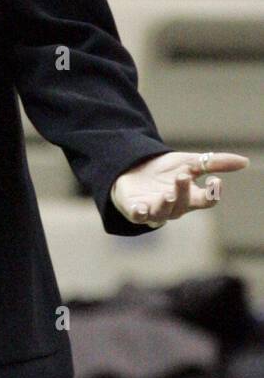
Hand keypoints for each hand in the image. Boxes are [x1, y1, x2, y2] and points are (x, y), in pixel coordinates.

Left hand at [111, 150, 248, 226]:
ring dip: (166, 204)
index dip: (213, 193)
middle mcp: (175, 207)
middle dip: (183, 191)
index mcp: (191, 197)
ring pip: (163, 213)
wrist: (133, 169)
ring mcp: (155, 211)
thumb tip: (245, 161)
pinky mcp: (135, 210)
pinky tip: (140, 208)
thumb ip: (214, 162)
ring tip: (168, 194)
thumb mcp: (189, 162)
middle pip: (184, 204)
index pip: (207, 200)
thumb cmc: (165, 171)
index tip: (215, 180)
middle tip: (182, 175)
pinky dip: (140, 214)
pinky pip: (138, 216)